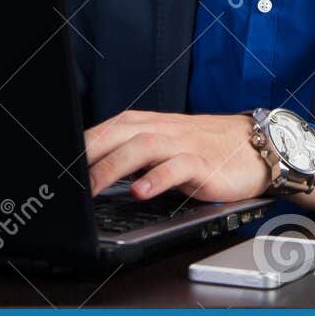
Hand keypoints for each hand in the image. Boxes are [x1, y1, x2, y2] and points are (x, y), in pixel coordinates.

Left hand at [84, 109, 314, 211]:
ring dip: (113, 166)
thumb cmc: (207, 147)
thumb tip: (90, 172)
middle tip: (65, 178)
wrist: (258, 146)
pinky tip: (141, 191)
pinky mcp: (204, 163)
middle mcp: (161, 129)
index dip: (79, 146)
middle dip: (87, 153)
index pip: (104, 129)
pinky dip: (157, 178)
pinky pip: (177, 167)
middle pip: (117, 133)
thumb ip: (131, 153)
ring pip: (141, 147)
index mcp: (146, 124)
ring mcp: (183, 144)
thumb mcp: (164, 145)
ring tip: (93, 186)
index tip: (56, 165)